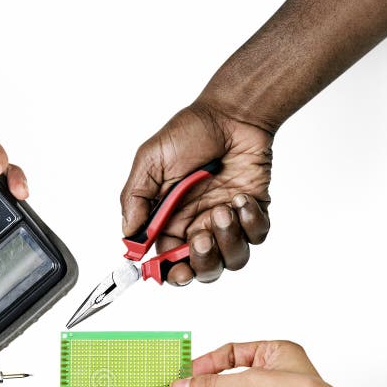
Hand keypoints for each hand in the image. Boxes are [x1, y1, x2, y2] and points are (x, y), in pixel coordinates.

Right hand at [121, 100, 271, 284]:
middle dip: (201, 262)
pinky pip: (257, 236)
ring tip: (223, 209)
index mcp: (170, 223)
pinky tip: (241, 198)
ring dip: (227, 241)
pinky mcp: (253, 213)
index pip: (168, 262)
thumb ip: (136, 198)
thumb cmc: (189, 133)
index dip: (169, 273)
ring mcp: (227, 222)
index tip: (172, 270)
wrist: (231, 113)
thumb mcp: (150, 160)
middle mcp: (198, 227)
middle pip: (201, 270)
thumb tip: (129, 233)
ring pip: (232, 260)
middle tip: (199, 239)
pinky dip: (251, 223)